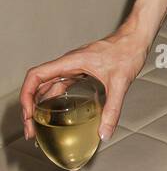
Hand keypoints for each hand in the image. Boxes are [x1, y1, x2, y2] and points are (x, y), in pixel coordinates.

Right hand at [21, 27, 152, 143]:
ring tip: (38, 126)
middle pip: (38, 84)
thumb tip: (105, 132)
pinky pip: (60, 85)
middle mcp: (69, 64)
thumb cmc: (128, 50)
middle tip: (31, 129)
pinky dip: (53, 99)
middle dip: (30, 107)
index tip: (28, 114)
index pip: (36, 75)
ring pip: (48, 86)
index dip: (26, 95)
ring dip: (40, 105)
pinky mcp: (82, 71)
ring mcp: (74, 67)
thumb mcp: (120, 82)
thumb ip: (112, 109)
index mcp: (71, 62)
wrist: (137, 37)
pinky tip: (55, 112)